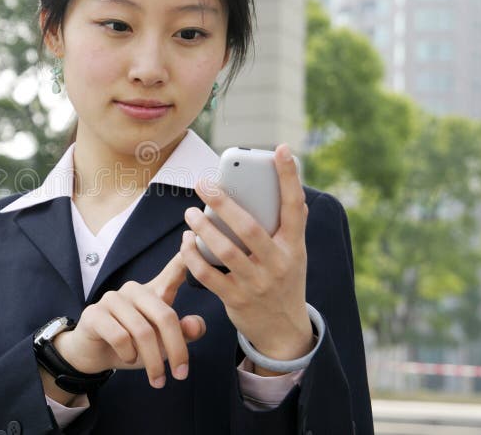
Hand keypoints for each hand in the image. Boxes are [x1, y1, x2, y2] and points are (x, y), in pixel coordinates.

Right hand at [53, 252, 206, 388]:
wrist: (95, 355)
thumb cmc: (133, 345)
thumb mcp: (163, 344)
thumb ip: (183, 334)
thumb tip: (197, 325)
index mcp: (154, 293)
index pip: (173, 270)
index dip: (185, 255)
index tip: (193, 235)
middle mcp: (134, 290)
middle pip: (165, 315)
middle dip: (176, 350)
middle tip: (181, 375)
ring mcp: (113, 299)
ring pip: (142, 331)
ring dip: (153, 361)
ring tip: (156, 378)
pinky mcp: (95, 314)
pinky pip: (120, 337)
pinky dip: (129, 355)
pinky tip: (128, 359)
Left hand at [180, 144, 313, 365]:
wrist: (284, 331)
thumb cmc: (284, 279)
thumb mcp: (294, 253)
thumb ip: (288, 224)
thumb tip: (285, 187)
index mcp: (294, 246)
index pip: (295, 206)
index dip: (289, 178)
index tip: (281, 149)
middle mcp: (278, 264)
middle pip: (249, 228)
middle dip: (223, 203)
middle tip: (203, 184)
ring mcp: (257, 284)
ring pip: (225, 251)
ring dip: (202, 229)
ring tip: (189, 213)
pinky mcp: (236, 299)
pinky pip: (209, 275)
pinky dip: (193, 256)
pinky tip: (185, 242)